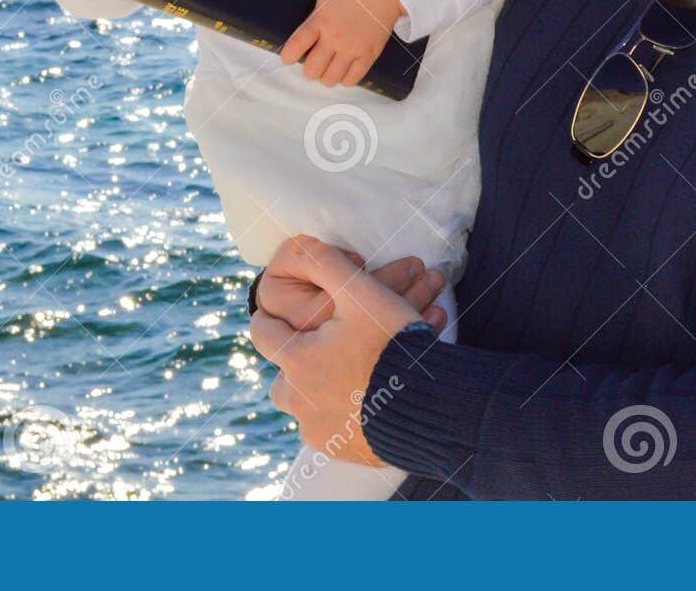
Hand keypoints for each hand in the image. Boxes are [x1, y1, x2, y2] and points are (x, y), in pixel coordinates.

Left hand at [251, 236, 429, 465]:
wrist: (432, 406)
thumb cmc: (394, 345)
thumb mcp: (362, 291)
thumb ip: (325, 263)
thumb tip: (299, 244)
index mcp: (296, 360)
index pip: (263, 331)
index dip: (275, 316)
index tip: (291, 312)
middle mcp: (298, 400)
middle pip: (283, 373)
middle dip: (302, 356)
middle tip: (332, 343)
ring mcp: (319, 430)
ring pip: (307, 402)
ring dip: (323, 385)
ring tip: (355, 370)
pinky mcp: (342, 450)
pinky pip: (332, 428)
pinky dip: (345, 412)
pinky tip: (371, 397)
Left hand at [276, 0, 404, 87]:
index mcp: (320, 20)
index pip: (296, 46)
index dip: (288, 56)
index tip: (288, 57)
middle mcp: (334, 38)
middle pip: (312, 69)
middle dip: (309, 69)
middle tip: (313, 62)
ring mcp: (352, 48)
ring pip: (330, 78)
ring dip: (326, 76)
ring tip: (328, 68)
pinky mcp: (369, 55)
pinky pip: (352, 79)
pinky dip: (345, 80)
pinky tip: (344, 71)